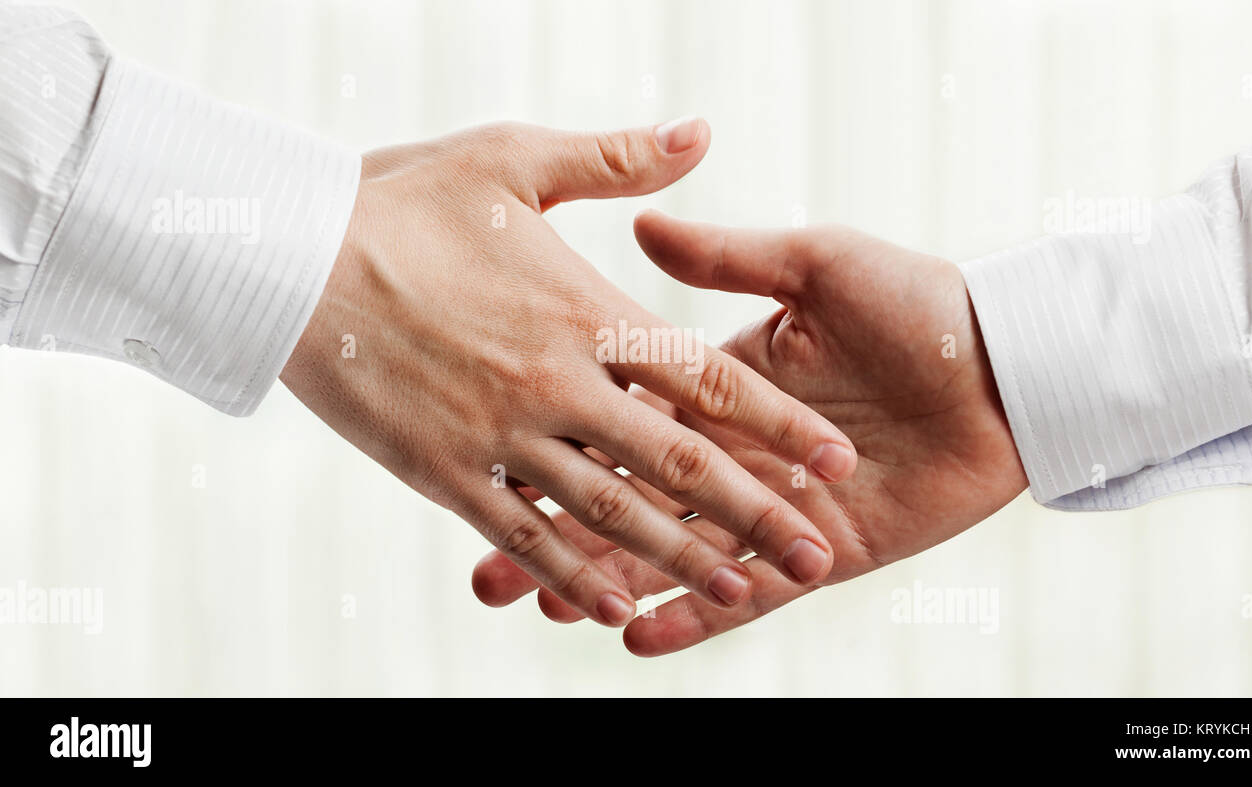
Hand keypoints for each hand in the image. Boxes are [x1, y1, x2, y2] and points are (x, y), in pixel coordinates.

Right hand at [279, 122, 858, 627]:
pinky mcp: (442, 471)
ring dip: (678, 553)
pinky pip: (518, 533)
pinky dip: (567, 572)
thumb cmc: (400, 199)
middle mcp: (556, 384)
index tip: (835, 457)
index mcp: (585, 311)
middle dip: (753, 510)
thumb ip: (616, 158)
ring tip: (740, 587)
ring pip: (608, 510)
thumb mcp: (513, 158)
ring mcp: (499, 435)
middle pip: (676, 459)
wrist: (283, 252)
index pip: (706, 378)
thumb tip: (701, 132)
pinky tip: (611, 604)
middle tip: (817, 550)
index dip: (778, 422)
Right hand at [471, 211, 1028, 652]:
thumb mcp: (816, 264)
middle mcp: (733, 455)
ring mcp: (772, 509)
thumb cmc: (917, 303)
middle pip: (624, 501)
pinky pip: (748, 598)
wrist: (1009, 365)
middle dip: (555, 538)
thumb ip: (730, 257)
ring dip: (604, 583)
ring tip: (538, 607)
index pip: (619, 423)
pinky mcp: (820, 553)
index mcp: (719, 386)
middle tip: (483, 573)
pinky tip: (633, 634)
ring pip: (671, 557)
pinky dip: (693, 619)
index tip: (497, 467)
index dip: (557, 450)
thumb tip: (645, 227)